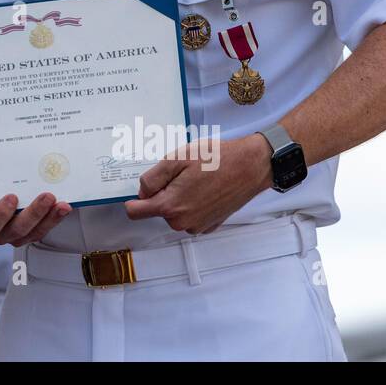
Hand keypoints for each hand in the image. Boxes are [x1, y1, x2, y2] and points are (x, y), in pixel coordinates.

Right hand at [0, 192, 71, 246]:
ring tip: (61, 204)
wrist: (5, 192)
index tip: (12, 196)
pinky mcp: (30, 234)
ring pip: (32, 233)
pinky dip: (54, 218)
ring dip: (48, 217)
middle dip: (33, 213)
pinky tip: (62, 207)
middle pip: (15, 229)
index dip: (0, 214)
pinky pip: (43, 230)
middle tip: (46, 197)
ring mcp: (15, 235)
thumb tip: (3, 154)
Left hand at [123, 136, 271, 234]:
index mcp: (170, 206)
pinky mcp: (211, 224)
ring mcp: (199, 225)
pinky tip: (205, 187)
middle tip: (180, 173)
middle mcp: (183, 222)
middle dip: (163, 193)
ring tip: (196, 178)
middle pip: (157, 210)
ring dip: (179, 197)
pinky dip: (193, 203)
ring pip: (175, 213)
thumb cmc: (216, 159)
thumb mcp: (176, 158)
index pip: (136, 212)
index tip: (142, 187)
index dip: (134, 198)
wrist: (251, 166)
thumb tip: (141, 191)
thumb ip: (153, 178)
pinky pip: (191, 215)